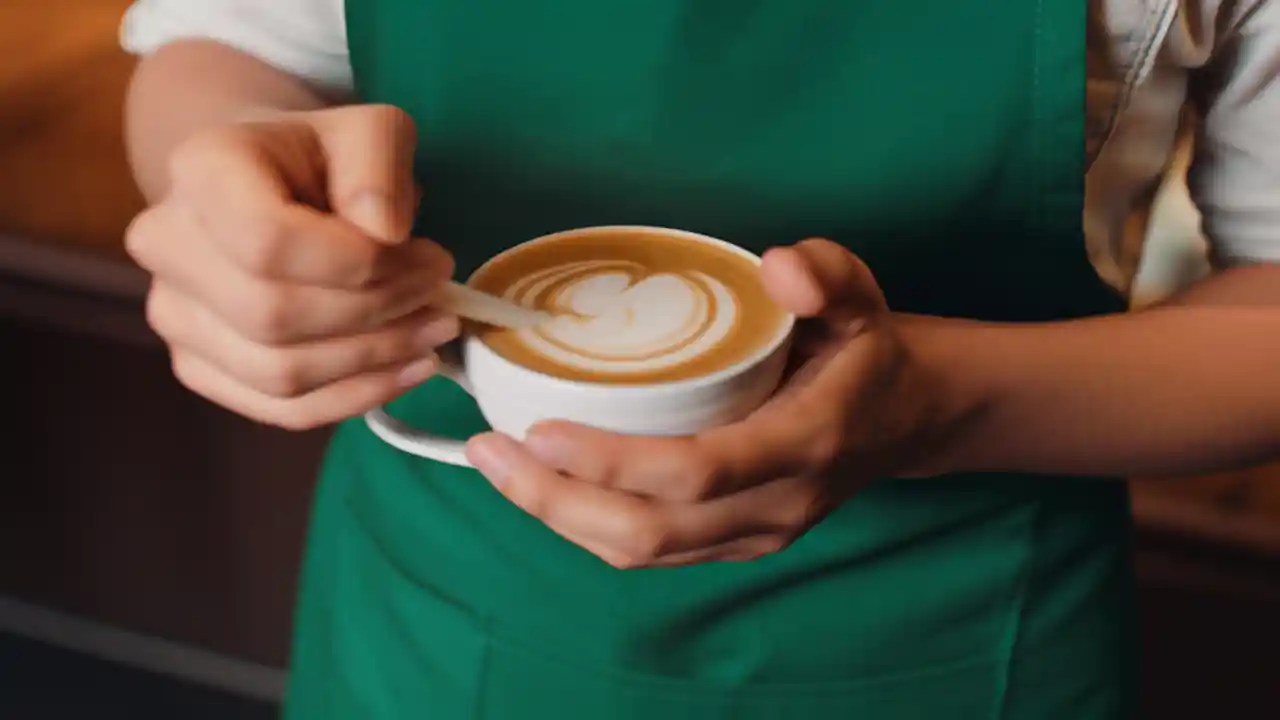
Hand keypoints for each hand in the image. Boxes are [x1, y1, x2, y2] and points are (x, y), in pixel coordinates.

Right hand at [126, 105, 456, 429]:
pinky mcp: (197, 365)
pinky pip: (278, 408)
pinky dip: (351, 398)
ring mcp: (173, 313)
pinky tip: (402, 372)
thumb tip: (385, 233)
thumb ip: (379, 166)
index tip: (432, 259)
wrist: (265, 182)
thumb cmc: (322, 155)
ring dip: (372, 364)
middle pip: (274, 315)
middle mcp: (166, 245)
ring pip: (278, 373)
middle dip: (378, 318)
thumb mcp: (369, 131)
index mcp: (201, 170)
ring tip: (432, 337)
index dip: (360, 266)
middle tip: (443, 304)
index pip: (270, 242)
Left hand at [466, 239, 965, 567]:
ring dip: (559, 518)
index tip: (538, 428)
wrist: (908, 416)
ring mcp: (756, 534)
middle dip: (556, 501)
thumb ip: (825, 274)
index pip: (696, 472)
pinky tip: (544, 484)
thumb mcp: (860, 293)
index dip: (611, 462)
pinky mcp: (737, 543)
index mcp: (805, 442)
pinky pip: (653, 551)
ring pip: (643, 553)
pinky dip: (588, 524)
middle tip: (485, 449)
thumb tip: (775, 267)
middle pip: (650, 532)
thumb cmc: (867, 347)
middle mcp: (777, 505)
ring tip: (496, 464)